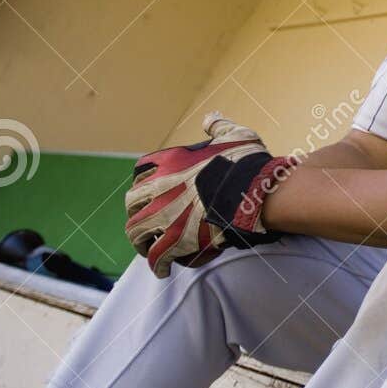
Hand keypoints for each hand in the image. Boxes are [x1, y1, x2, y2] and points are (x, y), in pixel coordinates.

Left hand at [124, 112, 296, 277]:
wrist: (254, 192)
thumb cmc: (247, 163)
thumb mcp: (235, 135)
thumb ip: (219, 127)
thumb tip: (210, 116)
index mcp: (170, 162)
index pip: (141, 169)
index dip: (143, 179)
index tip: (149, 187)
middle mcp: (159, 188)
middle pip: (132, 202)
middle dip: (137, 212)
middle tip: (148, 220)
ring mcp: (164, 215)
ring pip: (136, 232)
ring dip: (140, 241)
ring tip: (147, 248)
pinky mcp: (175, 240)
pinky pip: (156, 257)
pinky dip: (157, 265)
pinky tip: (162, 271)